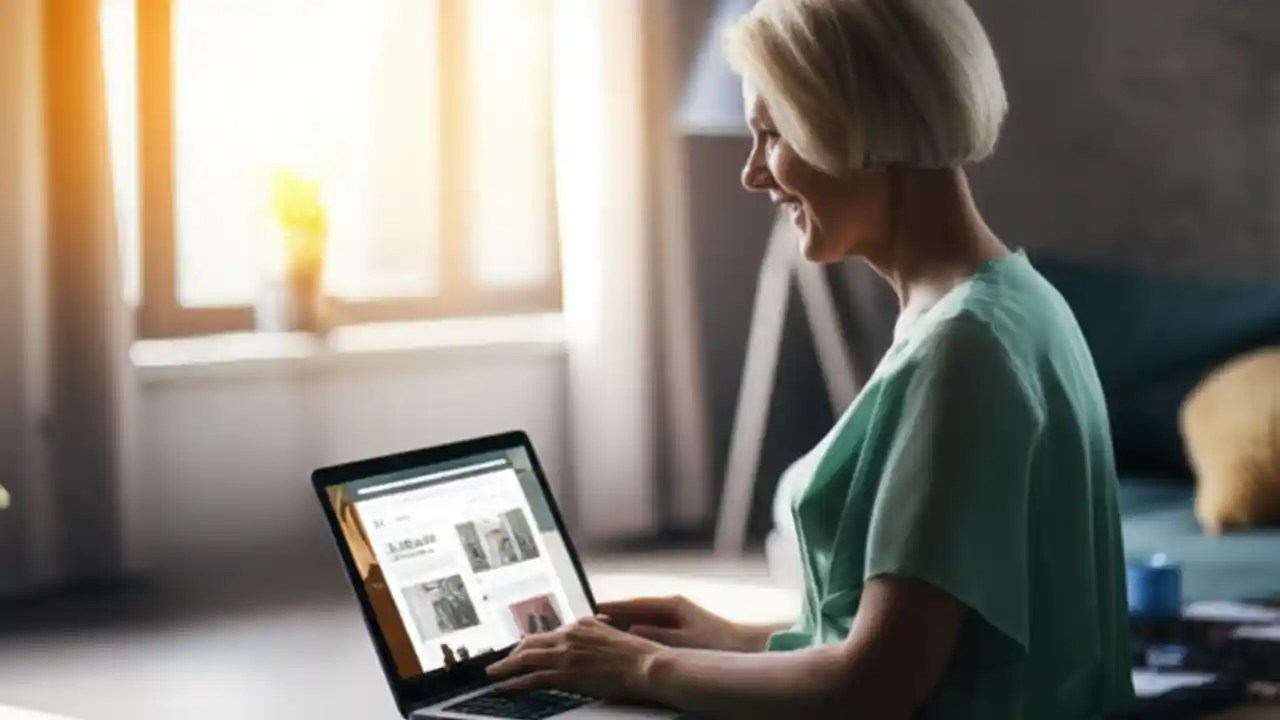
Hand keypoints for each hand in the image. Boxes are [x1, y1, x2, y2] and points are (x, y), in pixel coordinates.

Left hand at [487, 617, 664, 702]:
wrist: (647, 665)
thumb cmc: (639, 656)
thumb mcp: (616, 635)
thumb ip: (600, 633)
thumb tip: (596, 631)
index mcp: (583, 624)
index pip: (550, 633)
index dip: (533, 642)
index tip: (523, 648)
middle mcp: (570, 634)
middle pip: (532, 643)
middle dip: (514, 652)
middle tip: (501, 661)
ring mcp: (566, 653)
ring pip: (526, 658)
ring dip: (506, 667)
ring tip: (493, 673)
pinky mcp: (566, 672)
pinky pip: (532, 678)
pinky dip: (515, 682)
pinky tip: (505, 687)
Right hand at [600, 595, 770, 651]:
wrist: (747, 647)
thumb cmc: (718, 645)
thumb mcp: (684, 643)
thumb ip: (656, 636)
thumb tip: (630, 629)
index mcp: (671, 604)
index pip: (633, 603)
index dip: (610, 608)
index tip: (590, 611)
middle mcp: (671, 606)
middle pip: (633, 610)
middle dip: (611, 617)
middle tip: (586, 624)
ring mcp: (674, 616)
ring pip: (639, 619)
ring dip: (621, 626)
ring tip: (598, 633)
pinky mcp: (679, 627)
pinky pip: (648, 628)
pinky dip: (634, 633)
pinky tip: (624, 642)